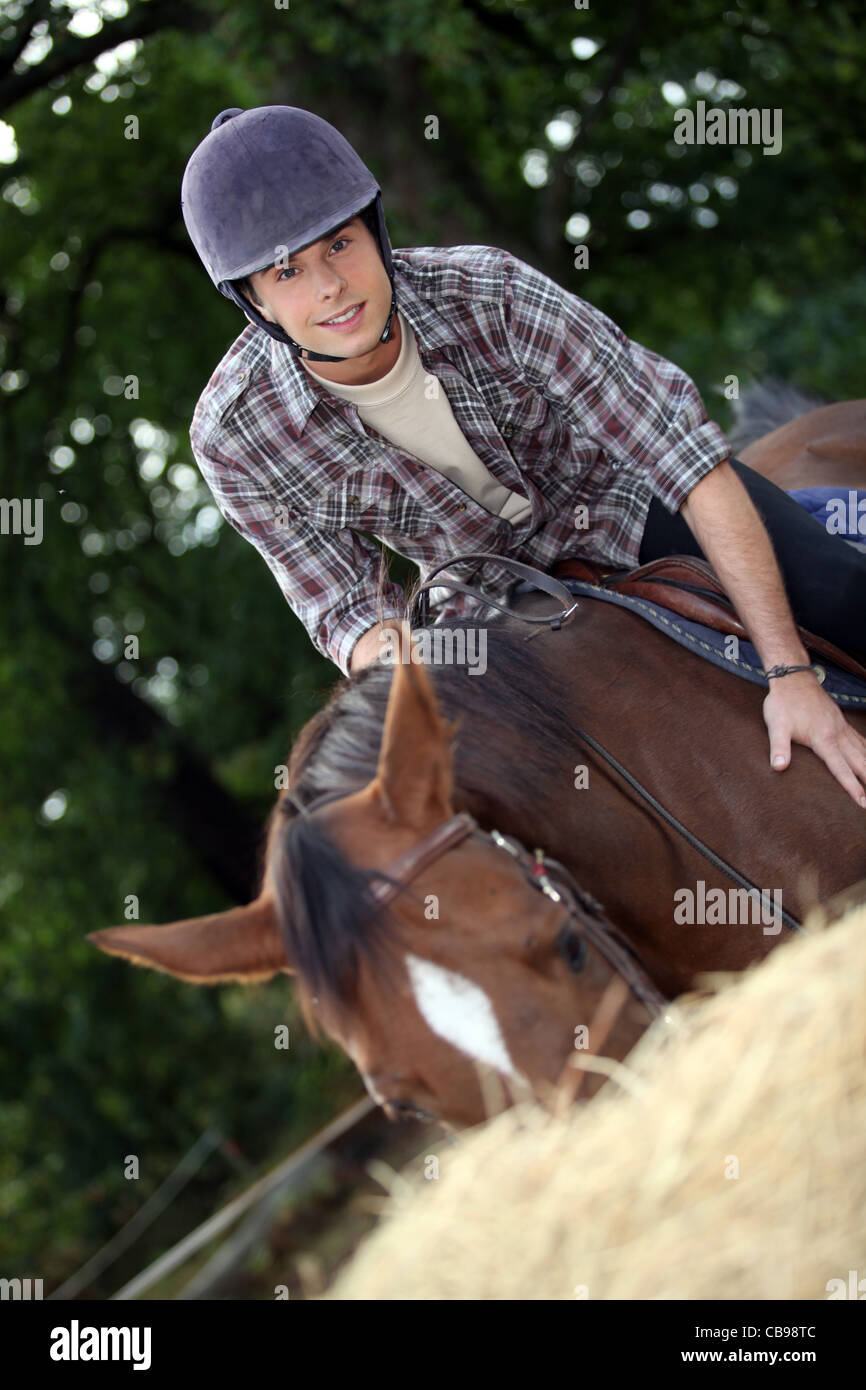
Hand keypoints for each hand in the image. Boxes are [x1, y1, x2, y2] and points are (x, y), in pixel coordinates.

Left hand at [763, 671, 865, 807]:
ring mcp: (842, 727)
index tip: (862, 802)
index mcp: (823, 738)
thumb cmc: (783, 704)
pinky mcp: (841, 722)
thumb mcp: (776, 726)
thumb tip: (779, 768)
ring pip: (863, 751)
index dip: (852, 786)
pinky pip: (860, 740)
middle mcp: (838, 734)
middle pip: (859, 762)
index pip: (840, 767)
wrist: (793, 678)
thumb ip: (779, 748)